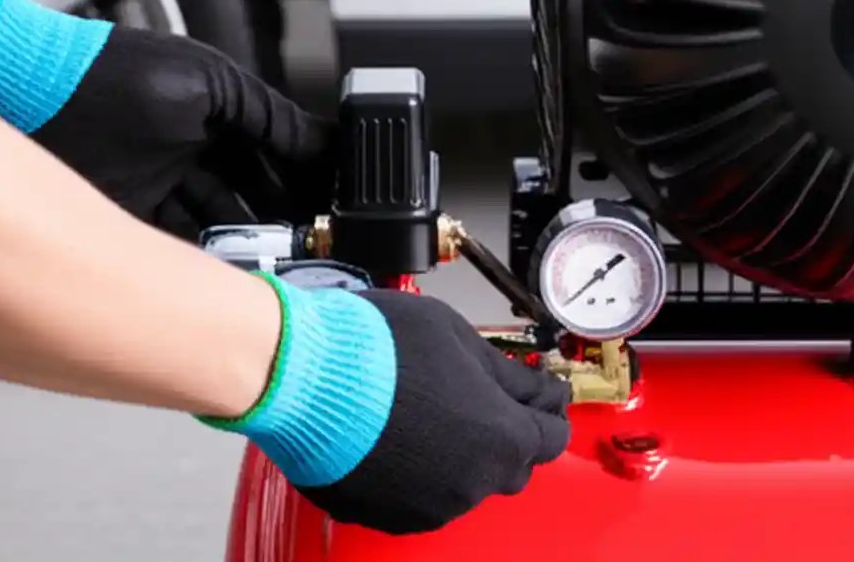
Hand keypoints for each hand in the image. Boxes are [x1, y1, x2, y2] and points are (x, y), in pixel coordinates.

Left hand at [29, 28, 335, 239]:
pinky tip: (225, 273)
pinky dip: (200, 260)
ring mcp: (160, 183)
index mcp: (218, 112)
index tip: (332, 209)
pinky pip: (176, 243)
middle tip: (310, 247)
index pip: (277, 154)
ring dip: (244, 245)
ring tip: (272, 267)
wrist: (27, 92)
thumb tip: (324, 145)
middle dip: (282, 221)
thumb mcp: (211, 84)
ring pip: (216, 225)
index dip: (305, 181)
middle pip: (251, 196)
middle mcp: (192, 149)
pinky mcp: (128, 212)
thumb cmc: (112, 71)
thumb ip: (270, 119)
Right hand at [202, 276, 571, 534]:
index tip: (536, 396)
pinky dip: (412, 474)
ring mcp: (427, 506)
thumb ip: (506, 373)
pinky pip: (415, 497)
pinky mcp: (385, 515)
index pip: (551, 436)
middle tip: (474, 399)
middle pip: (509, 466)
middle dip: (500, 435)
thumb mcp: (459, 338)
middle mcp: (471, 483)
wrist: (302, 376)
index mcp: (502, 438)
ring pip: (459, 483)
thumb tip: (534, 387)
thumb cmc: (376, 349)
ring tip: (418, 414)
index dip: (544, 410)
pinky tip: (391, 438)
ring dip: (452, 456)